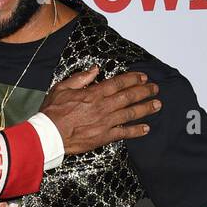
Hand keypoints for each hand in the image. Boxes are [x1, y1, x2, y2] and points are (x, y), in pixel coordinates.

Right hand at [40, 66, 159, 153]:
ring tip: (157, 104)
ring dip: (146, 108)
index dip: (133, 78)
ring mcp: (105, 122)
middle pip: (129, 96)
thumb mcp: (62, 88)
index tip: (143, 76)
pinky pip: (124, 133)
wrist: (49, 136)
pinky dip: (137, 130)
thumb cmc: (52, 113)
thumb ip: (80, 78)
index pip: (119, 82)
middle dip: (145, 91)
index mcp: (94, 93)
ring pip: (131, 113)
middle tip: (155, 88)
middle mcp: (103, 106)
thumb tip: (94, 70)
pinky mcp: (104, 137)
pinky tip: (146, 128)